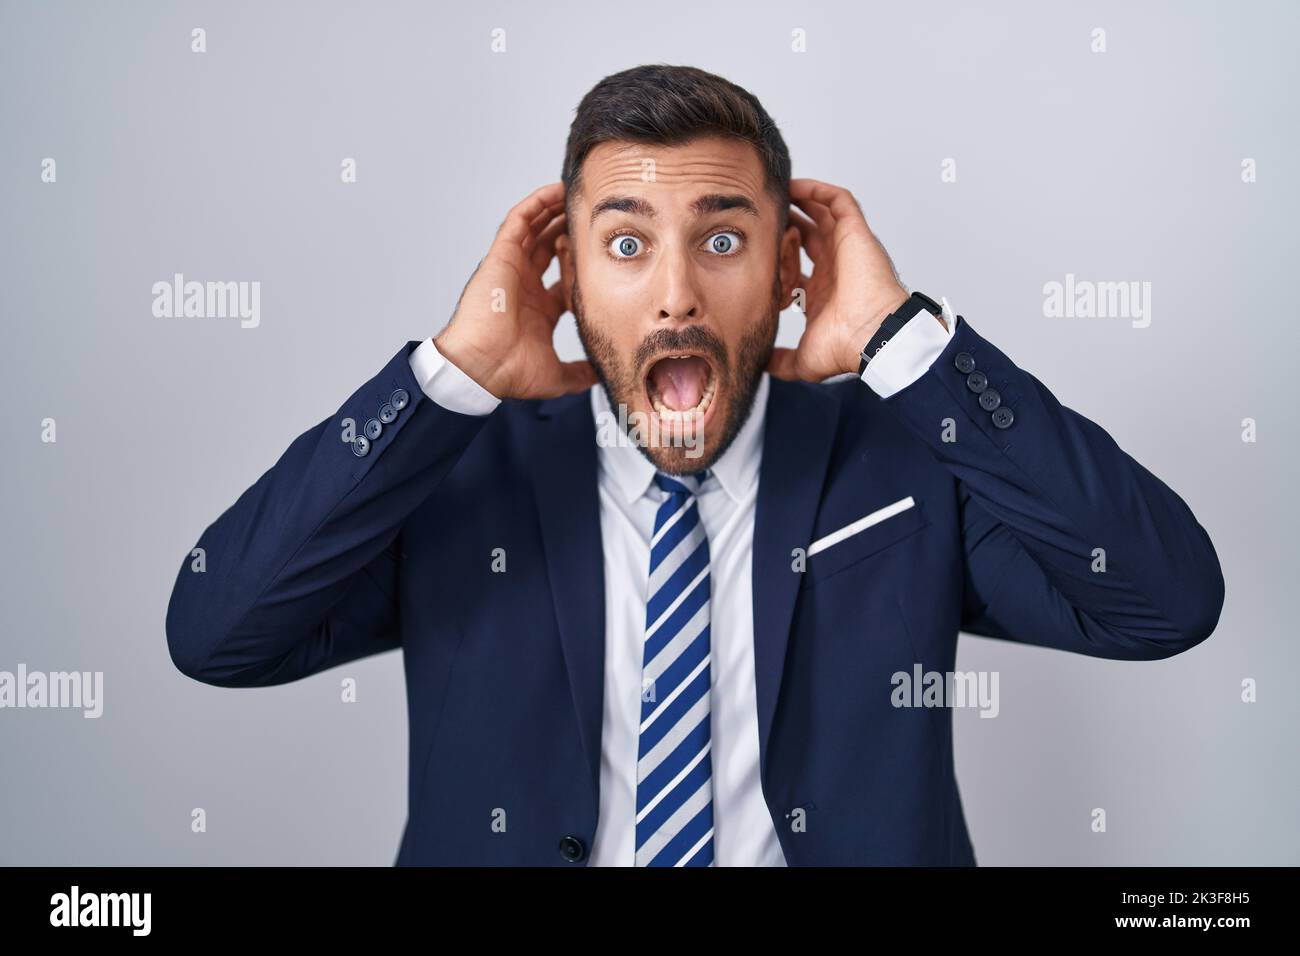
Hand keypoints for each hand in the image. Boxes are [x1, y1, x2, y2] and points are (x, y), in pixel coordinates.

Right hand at [433, 182, 596, 399]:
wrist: (480, 368)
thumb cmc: (508, 372)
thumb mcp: (557, 375)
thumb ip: (580, 374)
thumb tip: (601, 375)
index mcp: (537, 308)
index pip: (563, 276)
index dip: (581, 263)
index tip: (603, 252)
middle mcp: (524, 284)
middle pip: (549, 246)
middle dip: (569, 229)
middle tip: (592, 214)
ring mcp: (511, 268)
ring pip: (535, 228)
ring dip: (554, 210)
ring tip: (576, 192)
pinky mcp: (501, 257)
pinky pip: (519, 221)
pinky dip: (536, 204)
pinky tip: (555, 190)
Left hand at [767, 178, 910, 380]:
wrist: (873, 337)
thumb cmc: (846, 348)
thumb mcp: (802, 360)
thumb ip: (779, 362)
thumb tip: (759, 364)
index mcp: (822, 292)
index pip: (796, 265)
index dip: (776, 257)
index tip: (754, 250)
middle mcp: (835, 267)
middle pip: (808, 235)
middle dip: (785, 224)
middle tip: (762, 215)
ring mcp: (846, 249)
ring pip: (822, 214)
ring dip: (800, 201)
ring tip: (775, 191)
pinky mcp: (856, 233)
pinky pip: (839, 201)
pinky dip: (818, 190)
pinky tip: (796, 186)